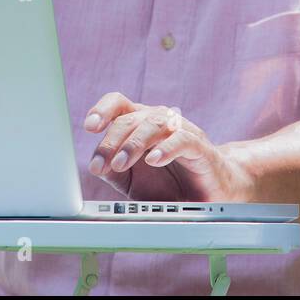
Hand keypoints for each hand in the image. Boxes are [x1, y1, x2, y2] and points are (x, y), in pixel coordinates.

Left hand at [83, 92, 251, 202]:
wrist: (210, 195)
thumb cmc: (169, 184)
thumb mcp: (133, 180)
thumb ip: (113, 170)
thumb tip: (96, 165)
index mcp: (140, 123)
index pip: (119, 104)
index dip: (103, 110)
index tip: (90, 127)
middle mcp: (159, 120)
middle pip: (131, 117)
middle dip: (111, 141)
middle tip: (101, 164)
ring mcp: (181, 130)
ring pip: (155, 123)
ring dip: (134, 143)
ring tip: (121, 163)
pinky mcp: (201, 147)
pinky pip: (183, 139)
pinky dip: (166, 148)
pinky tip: (154, 160)